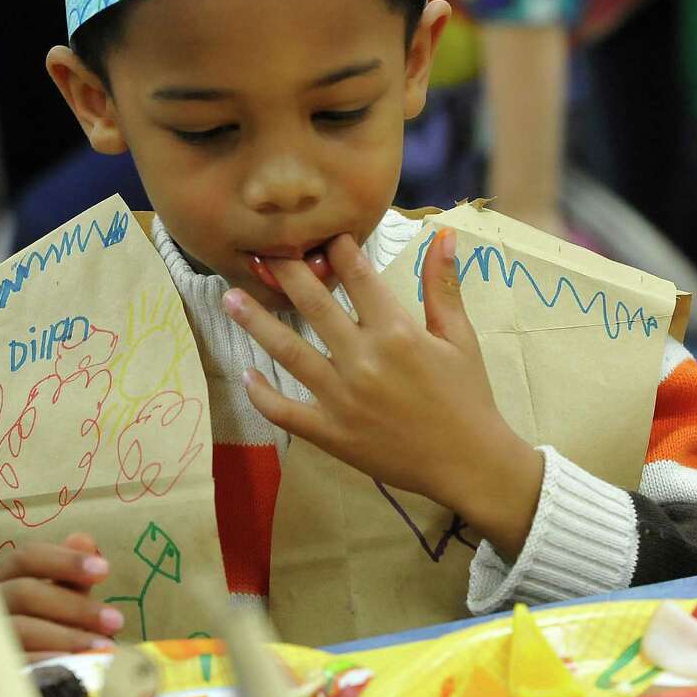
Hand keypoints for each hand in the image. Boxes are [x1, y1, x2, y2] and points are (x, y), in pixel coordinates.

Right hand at [0, 532, 122, 660]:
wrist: (5, 692)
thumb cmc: (42, 634)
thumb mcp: (57, 604)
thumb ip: (68, 577)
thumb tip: (83, 539)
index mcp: (0, 580)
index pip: (26, 557)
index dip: (66, 560)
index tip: (105, 570)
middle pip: (24, 592)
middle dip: (75, 605)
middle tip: (116, 620)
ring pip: (19, 628)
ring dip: (67, 636)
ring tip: (104, 647)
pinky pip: (12, 663)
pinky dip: (46, 661)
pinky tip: (74, 665)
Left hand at [222, 229, 543, 556]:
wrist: (468, 462)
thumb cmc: (467, 395)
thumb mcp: (460, 337)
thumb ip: (443, 285)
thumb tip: (444, 234)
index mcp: (397, 331)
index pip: (357, 275)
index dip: (336, 248)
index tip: (319, 233)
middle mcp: (363, 359)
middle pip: (313, 303)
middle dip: (285, 272)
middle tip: (260, 250)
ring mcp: (342, 398)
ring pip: (288, 351)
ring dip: (255, 322)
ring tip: (229, 297)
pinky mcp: (330, 432)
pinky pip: (285, 411)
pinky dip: (262, 394)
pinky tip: (247, 375)